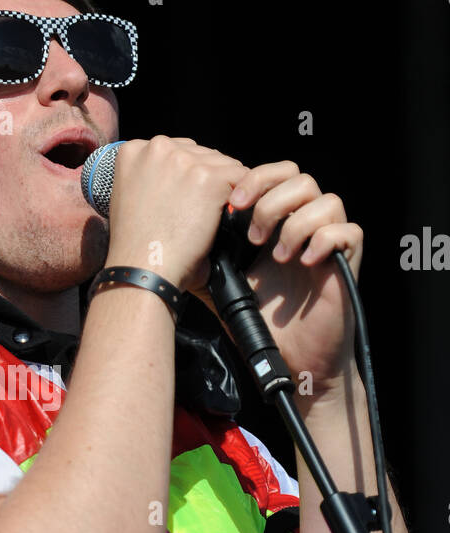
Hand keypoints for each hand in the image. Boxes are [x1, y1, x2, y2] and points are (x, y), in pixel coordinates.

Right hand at [105, 135, 248, 290]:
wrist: (143, 270)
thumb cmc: (137, 247)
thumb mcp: (130, 198)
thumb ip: (151, 178)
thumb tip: (182, 178)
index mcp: (135, 150)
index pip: (179, 150)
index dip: (187, 176)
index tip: (183, 199)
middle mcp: (158, 148)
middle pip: (203, 154)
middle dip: (207, 179)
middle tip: (198, 213)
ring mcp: (184, 160)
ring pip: (224, 165)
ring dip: (223, 190)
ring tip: (210, 219)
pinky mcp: (209, 177)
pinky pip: (242, 178)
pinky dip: (241, 200)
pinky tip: (225, 219)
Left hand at [190, 161, 363, 396]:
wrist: (291, 356)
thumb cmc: (263, 321)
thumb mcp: (227, 283)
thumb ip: (213, 256)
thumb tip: (183, 236)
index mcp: (279, 223)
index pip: (275, 175)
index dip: (255, 179)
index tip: (231, 203)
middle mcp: (305, 226)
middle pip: (301, 177)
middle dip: (272, 199)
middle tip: (252, 233)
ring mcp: (329, 242)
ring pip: (328, 200)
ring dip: (296, 223)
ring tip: (277, 256)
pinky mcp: (349, 262)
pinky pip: (350, 231)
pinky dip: (323, 241)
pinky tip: (302, 263)